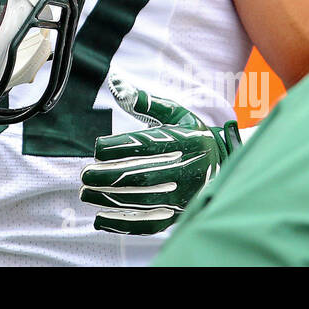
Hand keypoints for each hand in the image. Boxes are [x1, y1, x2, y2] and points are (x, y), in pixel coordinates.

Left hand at [80, 79, 240, 234]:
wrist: (223, 165)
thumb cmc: (191, 134)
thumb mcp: (176, 114)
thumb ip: (146, 102)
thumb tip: (116, 84)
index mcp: (189, 142)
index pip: (151, 145)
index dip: (121, 147)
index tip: (97, 148)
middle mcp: (189, 171)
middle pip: (144, 176)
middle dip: (110, 176)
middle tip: (85, 173)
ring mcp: (185, 197)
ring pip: (144, 202)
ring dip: (111, 199)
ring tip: (86, 192)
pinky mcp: (179, 215)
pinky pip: (150, 224)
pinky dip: (123, 224)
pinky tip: (100, 219)